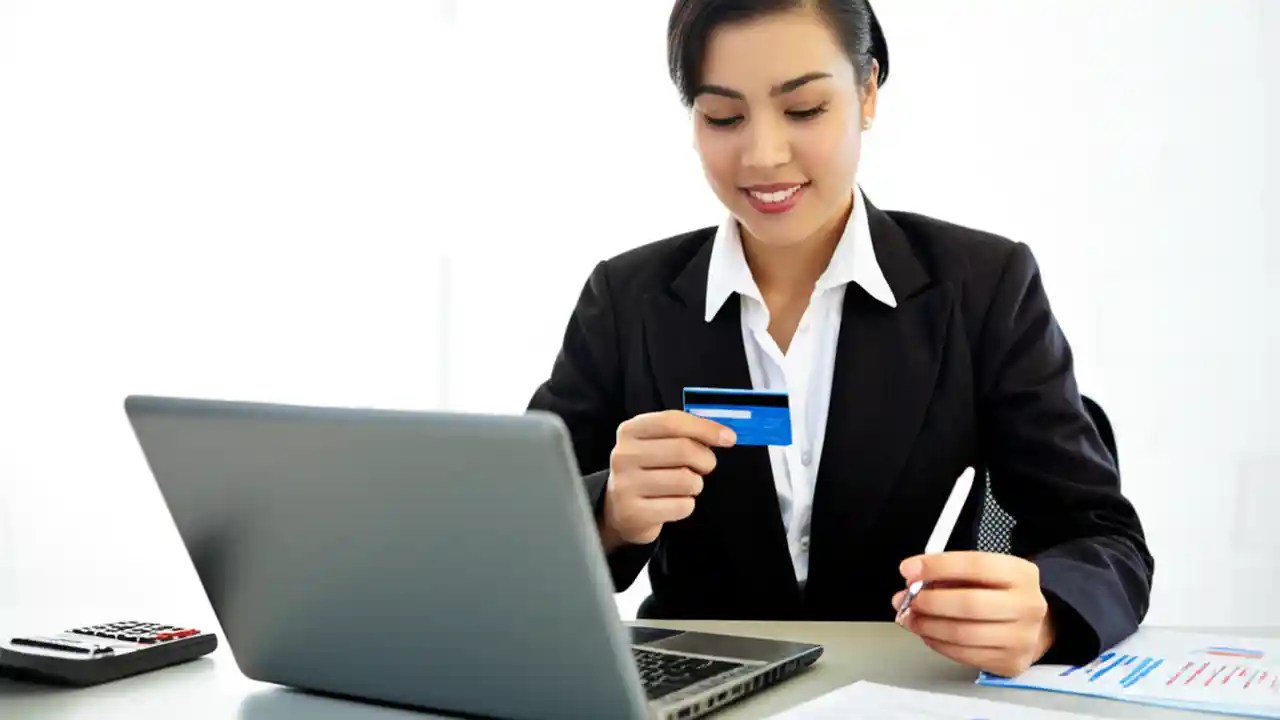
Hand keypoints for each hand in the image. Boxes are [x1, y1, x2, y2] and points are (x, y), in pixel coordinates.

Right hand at [599, 410, 735, 551]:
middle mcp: (624, 455)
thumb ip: (685, 434)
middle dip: (705, 459)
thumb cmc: (648, 471)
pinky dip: (686, 505)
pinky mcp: (635, 513)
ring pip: (685, 480)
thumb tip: (725, 435)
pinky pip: (681, 506)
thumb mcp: (657, 444)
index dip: (705, 428)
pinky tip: (673, 503)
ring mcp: (626, 485)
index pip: (672, 422)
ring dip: (695, 484)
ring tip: (685, 486)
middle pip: (683, 450)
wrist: (619, 510)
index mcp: (630, 431)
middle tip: (705, 466)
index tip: (729, 438)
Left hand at [891, 551, 1055, 677]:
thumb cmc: (1001, 594)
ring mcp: (1021, 638)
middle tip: (904, 598)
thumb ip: (950, 572)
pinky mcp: (1010, 662)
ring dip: (926, 625)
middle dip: (928, 601)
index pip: (975, 565)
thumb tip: (914, 578)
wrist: (1037, 625)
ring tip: (909, 617)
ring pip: (963, 634)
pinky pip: (964, 655)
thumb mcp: (984, 573)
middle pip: (969, 604)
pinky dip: (937, 643)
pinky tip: (928, 633)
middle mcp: (1027, 606)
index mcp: (1020, 574)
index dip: (936, 567)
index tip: (908, 569)